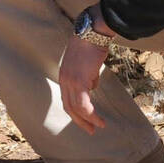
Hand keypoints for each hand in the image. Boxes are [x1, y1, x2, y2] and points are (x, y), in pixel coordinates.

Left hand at [57, 6, 114, 134]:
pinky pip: (84, 104)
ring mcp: (70, 81)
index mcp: (64, 75)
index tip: (85, 119)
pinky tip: (99, 120)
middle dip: (79, 121)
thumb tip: (92, 85)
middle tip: (91, 130)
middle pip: (69, 107)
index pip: (67, 98)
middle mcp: (64, 79)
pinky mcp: (80, 81)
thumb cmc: (92, 44)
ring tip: (98, 127)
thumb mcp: (87, 63)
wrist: (92, 32)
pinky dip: (91, 115)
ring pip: (76, 108)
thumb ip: (88, 75)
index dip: (75, 111)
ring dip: (87, 120)